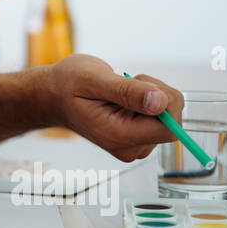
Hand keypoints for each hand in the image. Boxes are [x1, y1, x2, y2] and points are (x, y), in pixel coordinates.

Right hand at [44, 54, 184, 162]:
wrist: (54, 96)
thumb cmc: (68, 84)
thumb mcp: (94, 79)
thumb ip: (128, 92)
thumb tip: (160, 102)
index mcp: (117, 137)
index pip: (168, 129)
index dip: (165, 102)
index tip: (140, 83)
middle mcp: (129, 148)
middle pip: (172, 124)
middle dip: (158, 95)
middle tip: (127, 83)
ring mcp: (134, 146)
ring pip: (169, 119)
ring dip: (154, 97)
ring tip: (122, 91)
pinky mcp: (138, 140)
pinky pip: (162, 119)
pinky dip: (150, 102)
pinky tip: (126, 99)